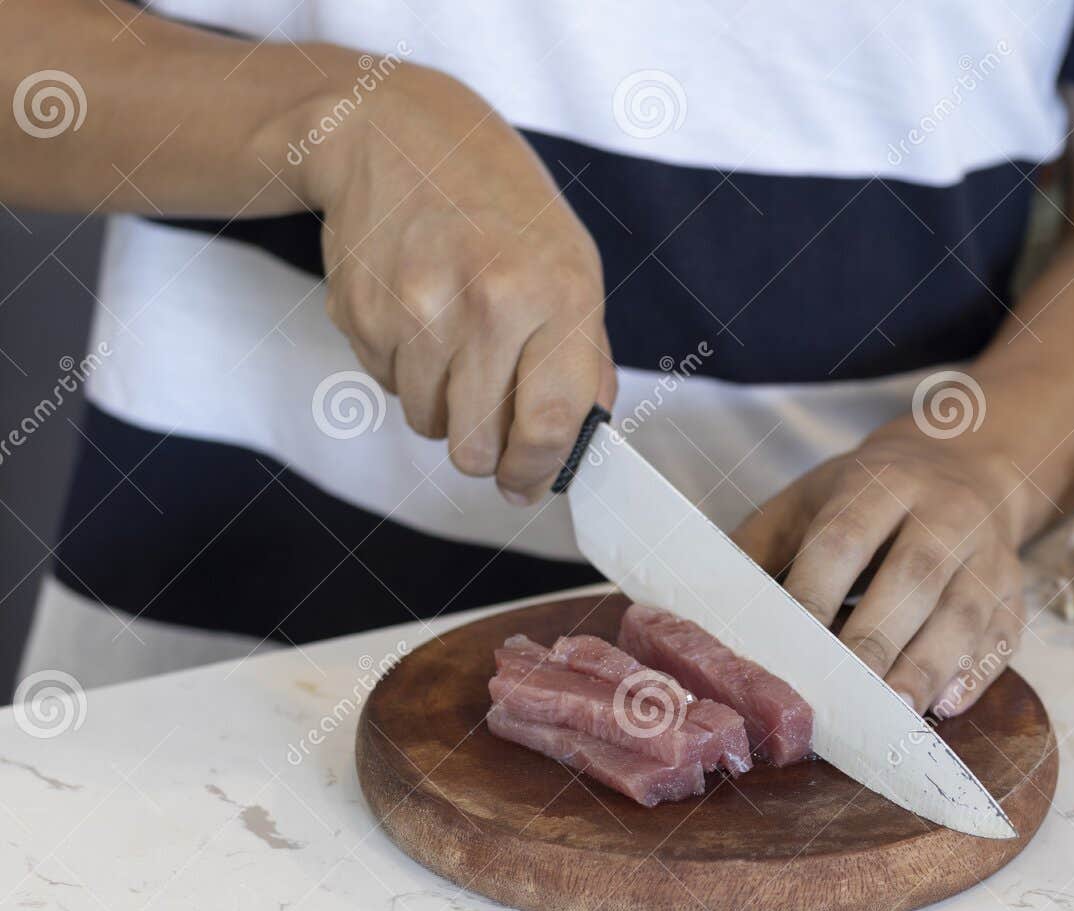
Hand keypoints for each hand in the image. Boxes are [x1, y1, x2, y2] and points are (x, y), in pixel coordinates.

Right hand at [299, 68, 614, 500]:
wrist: (399, 134)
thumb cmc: (502, 209)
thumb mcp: (572, 268)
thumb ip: (583, 362)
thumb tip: (575, 451)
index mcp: (553, 293)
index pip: (548, 424)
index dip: (537, 471)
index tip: (529, 483)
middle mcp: (483, 303)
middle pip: (475, 446)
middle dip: (486, 453)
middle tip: (491, 424)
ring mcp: (413, 310)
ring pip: (427, 425)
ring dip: (444, 406)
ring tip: (456, 341)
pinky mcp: (359, 313)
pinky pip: (388, 387)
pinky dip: (406, 370)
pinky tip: (418, 314)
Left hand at [734, 436, 1026, 715]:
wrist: (967, 462)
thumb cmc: (867, 496)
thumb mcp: (809, 500)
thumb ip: (761, 549)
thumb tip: (703, 613)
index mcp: (879, 484)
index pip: (844, 541)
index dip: (816, 595)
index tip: (788, 649)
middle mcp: (942, 513)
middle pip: (913, 579)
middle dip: (878, 641)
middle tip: (843, 695)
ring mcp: (987, 553)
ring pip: (964, 612)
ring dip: (928, 667)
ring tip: (894, 715)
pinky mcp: (1015, 591)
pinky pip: (1004, 635)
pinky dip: (977, 674)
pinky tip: (947, 707)